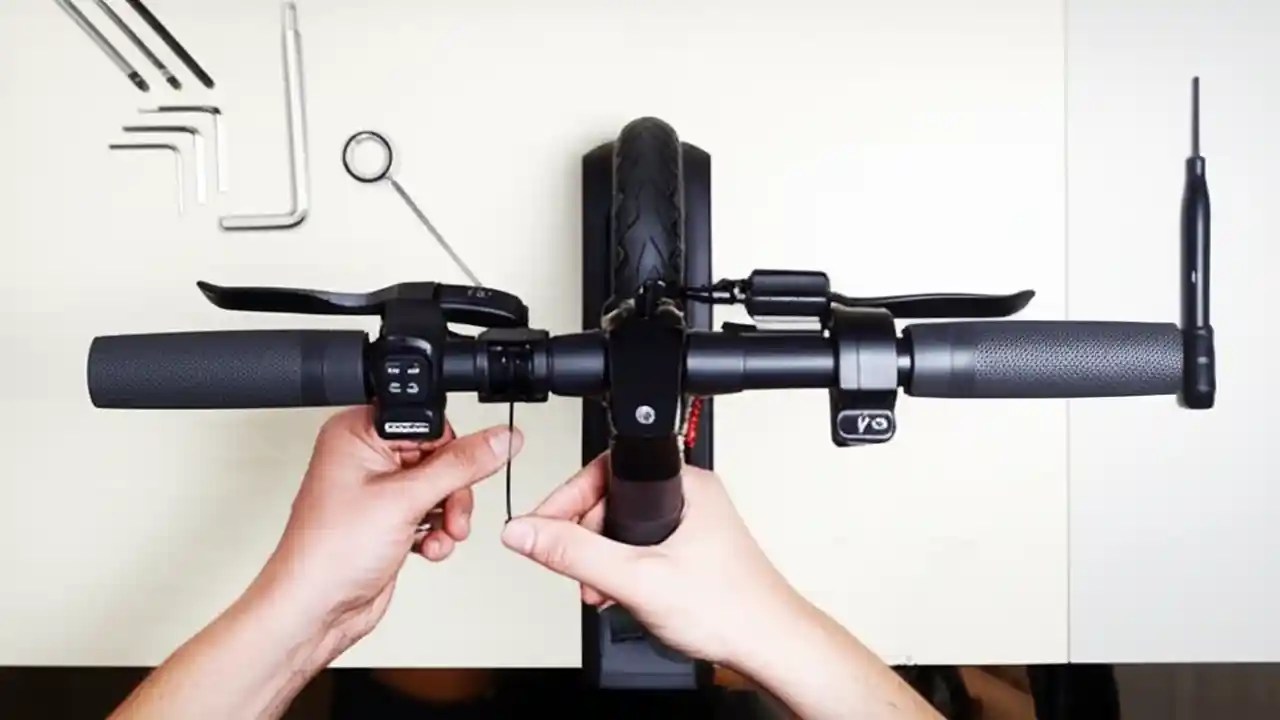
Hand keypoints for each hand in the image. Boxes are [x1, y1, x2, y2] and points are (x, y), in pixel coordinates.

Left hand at [252, 406, 521, 663]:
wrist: (316, 611)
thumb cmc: (330, 552)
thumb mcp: (407, 499)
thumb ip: (461, 466)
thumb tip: (501, 439)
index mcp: (357, 434)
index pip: (427, 421)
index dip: (451, 447)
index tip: (467, 468)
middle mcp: (365, 458)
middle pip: (440, 456)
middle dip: (454, 490)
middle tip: (452, 511)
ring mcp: (377, 492)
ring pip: (440, 488)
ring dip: (449, 515)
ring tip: (442, 534)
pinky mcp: (388, 521)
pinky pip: (431, 514)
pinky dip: (437, 532)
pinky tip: (429, 547)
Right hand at [499, 454, 800, 665]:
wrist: (770, 648)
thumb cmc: (730, 609)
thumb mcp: (637, 579)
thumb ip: (575, 554)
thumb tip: (526, 532)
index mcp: (685, 483)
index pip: (605, 469)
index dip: (568, 498)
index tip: (543, 526)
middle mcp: (690, 496)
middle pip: (609, 501)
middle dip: (583, 540)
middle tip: (574, 571)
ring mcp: (692, 524)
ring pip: (622, 530)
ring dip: (601, 562)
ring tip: (600, 592)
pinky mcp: (691, 549)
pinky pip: (639, 549)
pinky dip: (621, 573)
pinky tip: (620, 597)